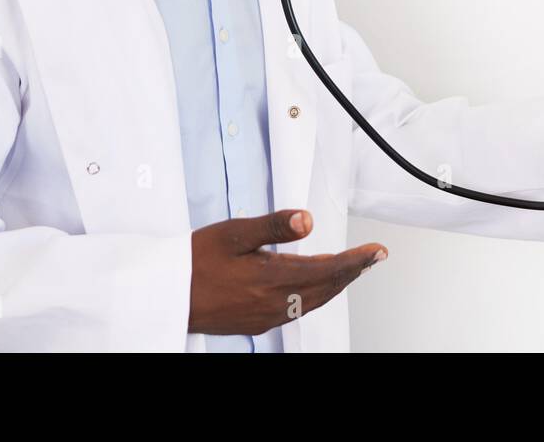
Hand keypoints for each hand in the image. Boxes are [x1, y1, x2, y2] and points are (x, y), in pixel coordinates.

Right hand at [188, 209, 386, 335]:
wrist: (165, 296)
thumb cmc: (194, 261)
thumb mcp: (233, 233)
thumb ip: (274, 226)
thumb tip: (308, 221)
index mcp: (272, 279)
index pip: (329, 269)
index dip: (357, 260)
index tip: (379, 252)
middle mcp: (274, 304)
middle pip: (327, 288)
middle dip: (353, 271)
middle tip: (373, 257)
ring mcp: (266, 317)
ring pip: (314, 301)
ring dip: (336, 283)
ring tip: (352, 268)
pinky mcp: (257, 322)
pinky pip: (297, 309)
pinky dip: (315, 294)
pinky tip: (315, 285)